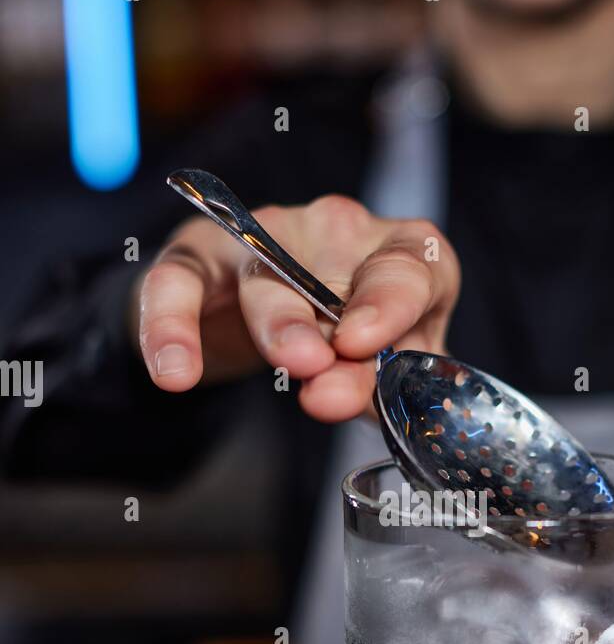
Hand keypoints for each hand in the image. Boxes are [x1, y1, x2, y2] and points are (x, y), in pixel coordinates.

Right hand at [132, 195, 459, 421]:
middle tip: (318, 366)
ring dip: (278, 325)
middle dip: (327, 326)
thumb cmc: (335, 338)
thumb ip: (378, 384)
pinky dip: (171, 328)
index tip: (364, 343)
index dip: (392, 303)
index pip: (413, 266)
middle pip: (339, 277)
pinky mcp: (199, 255)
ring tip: (287, 366)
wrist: (242, 318)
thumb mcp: (371, 367)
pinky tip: (173, 372)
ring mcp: (266, 238)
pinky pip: (178, 284)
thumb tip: (388, 409)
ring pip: (269, 278)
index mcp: (396, 255)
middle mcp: (337, 234)